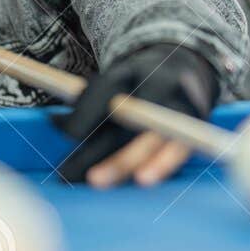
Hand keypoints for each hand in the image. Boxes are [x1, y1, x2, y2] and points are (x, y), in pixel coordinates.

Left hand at [53, 44, 218, 187]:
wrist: (188, 69)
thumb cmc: (139, 86)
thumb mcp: (115, 85)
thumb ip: (89, 105)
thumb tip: (54, 125)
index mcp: (129, 73)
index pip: (104, 93)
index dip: (84, 116)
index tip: (67, 137)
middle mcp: (155, 85)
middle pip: (123, 120)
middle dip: (94, 151)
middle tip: (66, 175)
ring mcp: (177, 105)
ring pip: (149, 136)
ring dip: (123, 161)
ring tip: (98, 181)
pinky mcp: (196, 123)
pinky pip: (178, 148)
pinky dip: (161, 164)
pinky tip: (144, 179)